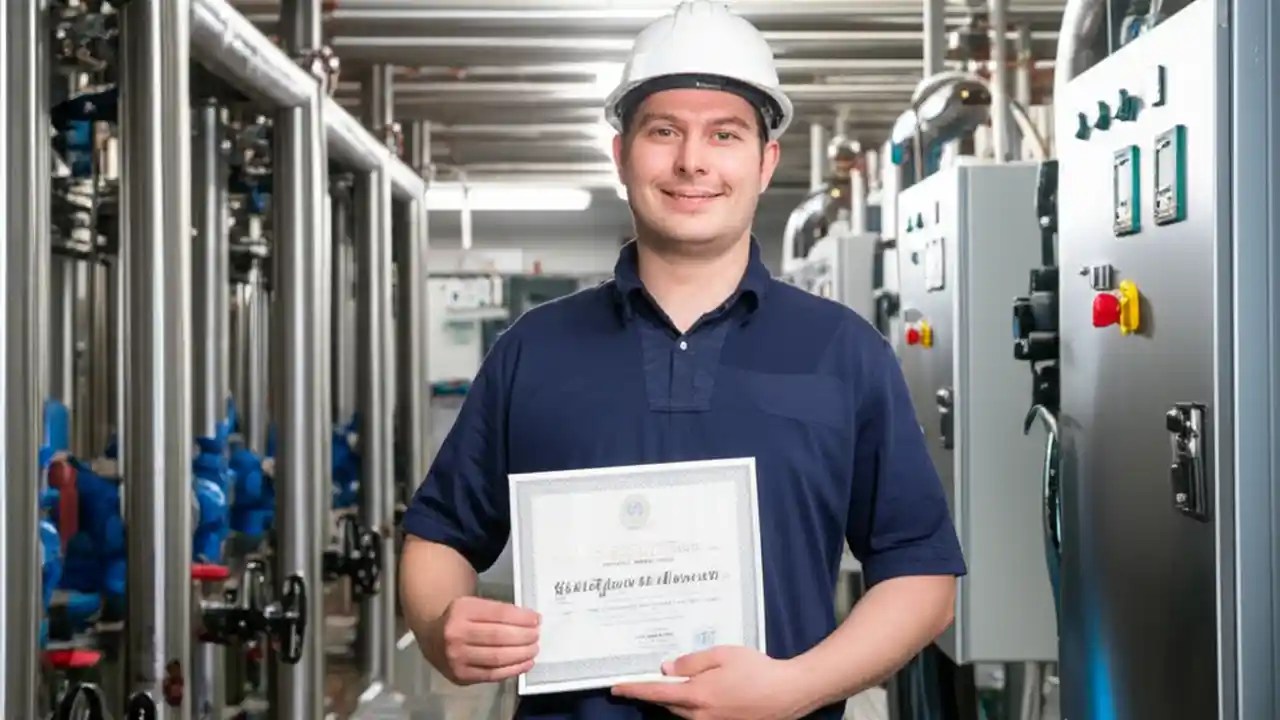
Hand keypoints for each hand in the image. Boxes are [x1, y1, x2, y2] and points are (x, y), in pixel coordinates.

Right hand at [431, 596, 539, 685]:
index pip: (498, 613)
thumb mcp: (473, 605)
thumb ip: (498, 612)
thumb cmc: (461, 620)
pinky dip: (513, 669)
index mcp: (461, 610)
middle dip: (524, 636)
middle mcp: (456, 633)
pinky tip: (525, 663)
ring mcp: (457, 657)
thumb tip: (530, 621)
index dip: (521, 617)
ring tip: (534, 649)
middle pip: (498, 636)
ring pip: (497, 657)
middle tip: (536, 635)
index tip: (536, 619)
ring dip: (521, 654)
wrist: (432, 637)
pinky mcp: (461, 675)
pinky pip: (492, 674)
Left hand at [611, 646, 807, 719]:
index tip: (616, 688)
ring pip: (683, 711)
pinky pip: (698, 715)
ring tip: (678, 680)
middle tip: (646, 678)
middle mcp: (700, 715)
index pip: (656, 694)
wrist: (788, 694)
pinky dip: (693, 703)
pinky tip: (703, 690)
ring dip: (677, 697)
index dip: (634, 690)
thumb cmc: (757, 670)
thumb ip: (691, 662)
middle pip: (668, 704)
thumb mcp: (722, 655)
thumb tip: (666, 669)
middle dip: (656, 692)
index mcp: (697, 695)